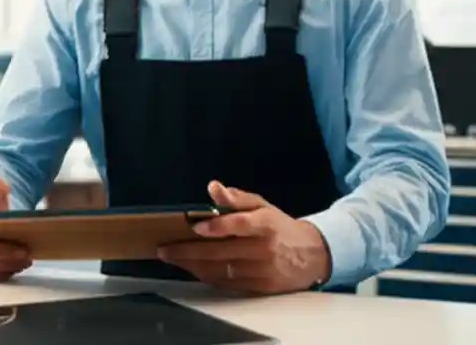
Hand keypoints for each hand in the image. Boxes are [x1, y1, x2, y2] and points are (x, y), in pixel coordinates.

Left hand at [157, 181, 331, 294]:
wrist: (311, 257)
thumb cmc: (279, 227)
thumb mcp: (263, 206)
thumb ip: (237, 199)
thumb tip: (213, 187)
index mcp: (266, 224)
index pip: (240, 224)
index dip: (217, 227)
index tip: (195, 226)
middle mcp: (263, 249)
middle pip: (221, 252)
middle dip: (188, 251)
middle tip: (164, 248)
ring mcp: (261, 271)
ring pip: (220, 270)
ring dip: (191, 265)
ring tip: (171, 258)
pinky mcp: (259, 288)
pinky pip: (226, 284)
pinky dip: (206, 276)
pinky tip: (191, 268)